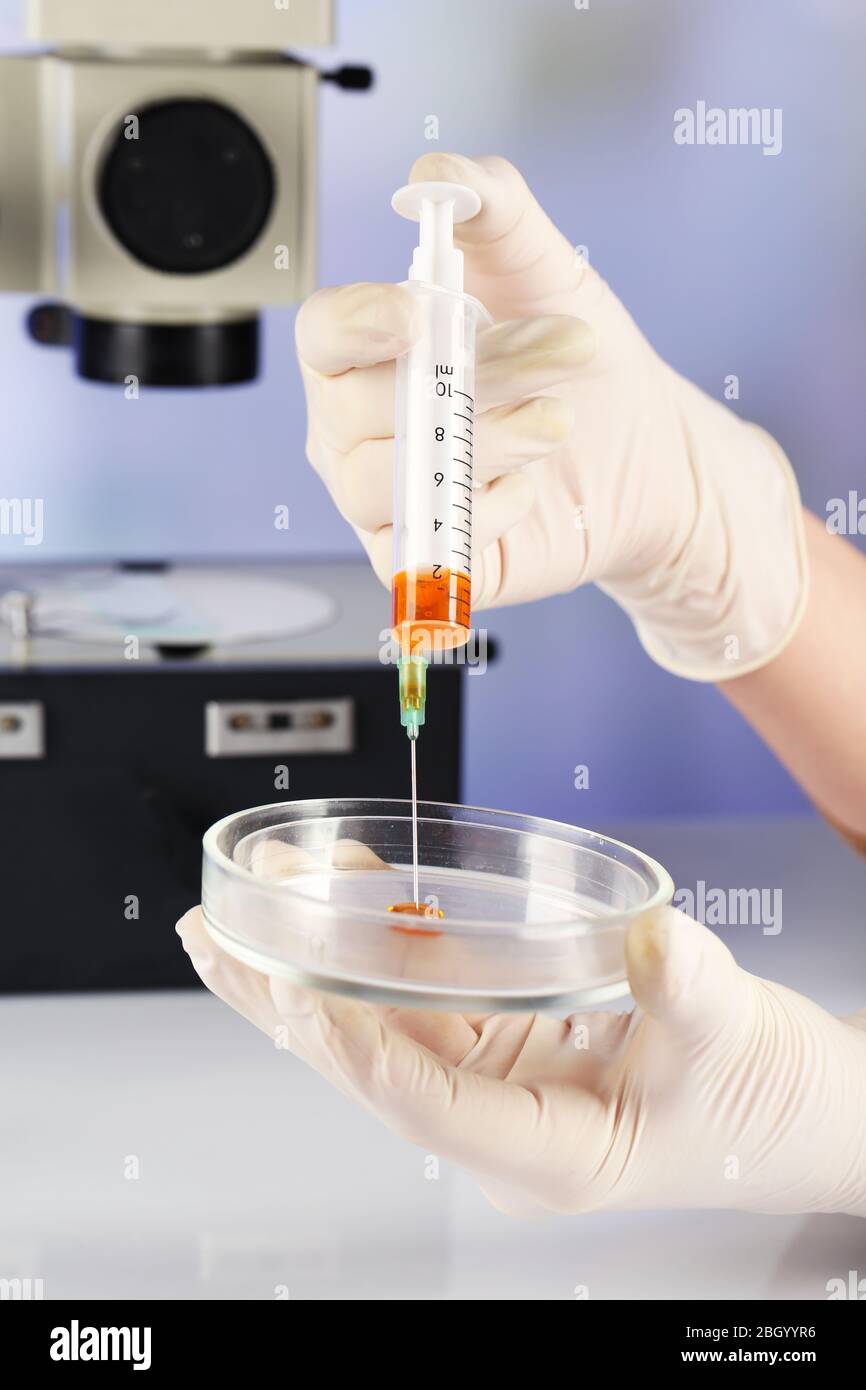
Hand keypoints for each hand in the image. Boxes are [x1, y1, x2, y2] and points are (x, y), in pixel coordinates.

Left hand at [177, 901, 865, 1219]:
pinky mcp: (501, 1040)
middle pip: (368, 1067)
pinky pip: (415, 998)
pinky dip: (368, 950)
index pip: (431, 1107)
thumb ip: (689, 988)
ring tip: (233, 918)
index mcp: (547, 1154)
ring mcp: (494, 1079)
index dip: (366, 1055)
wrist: (789, 1104)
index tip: (309, 1001)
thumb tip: (650, 936)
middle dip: (286, 1004)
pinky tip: (333, 903)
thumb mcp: (734, 1036)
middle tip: (213, 939)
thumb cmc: (760, 1099)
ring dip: (304, 971)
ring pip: (375, 1029)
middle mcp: (498, 1122)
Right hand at [296, 153, 806, 680]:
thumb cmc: (577, 360)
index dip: (357, 323)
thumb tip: (434, 175)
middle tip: (552, 356)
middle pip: (358, 408)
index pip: (321, 335)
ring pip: (389, 478)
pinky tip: (532, 486)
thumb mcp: (543, 265)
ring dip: (484, 443)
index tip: (419, 312)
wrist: (642, 447)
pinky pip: (425, 542)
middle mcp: (357, 430)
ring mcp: (384, 498)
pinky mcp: (423, 556)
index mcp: (366, 353)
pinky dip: (488, 508)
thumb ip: (491, 205)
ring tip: (556, 423)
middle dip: (467, 378)